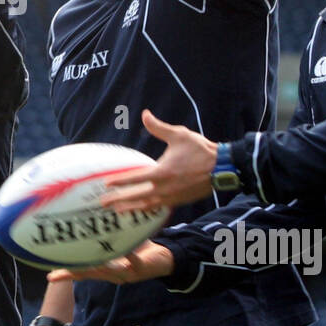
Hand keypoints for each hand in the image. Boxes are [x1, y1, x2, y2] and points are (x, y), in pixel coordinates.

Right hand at [46, 241, 174, 284]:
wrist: (165, 259)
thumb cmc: (139, 248)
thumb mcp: (120, 241)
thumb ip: (106, 234)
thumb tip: (89, 215)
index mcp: (107, 268)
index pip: (84, 271)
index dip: (67, 273)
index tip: (50, 276)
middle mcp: (114, 274)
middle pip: (90, 273)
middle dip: (74, 273)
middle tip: (57, 271)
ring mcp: (127, 273)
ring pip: (108, 271)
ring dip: (98, 266)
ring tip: (84, 262)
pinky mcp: (141, 268)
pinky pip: (133, 262)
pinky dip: (128, 255)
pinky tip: (125, 251)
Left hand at [100, 110, 217, 212]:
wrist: (223, 167)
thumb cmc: (200, 149)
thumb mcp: (178, 135)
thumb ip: (158, 127)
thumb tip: (145, 114)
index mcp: (161, 172)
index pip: (134, 179)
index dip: (119, 182)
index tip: (105, 185)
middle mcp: (164, 188)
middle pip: (136, 197)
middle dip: (119, 200)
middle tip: (103, 204)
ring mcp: (172, 197)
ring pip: (147, 206)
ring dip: (131, 208)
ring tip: (118, 210)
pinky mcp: (180, 201)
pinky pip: (159, 208)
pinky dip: (148, 210)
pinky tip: (141, 210)